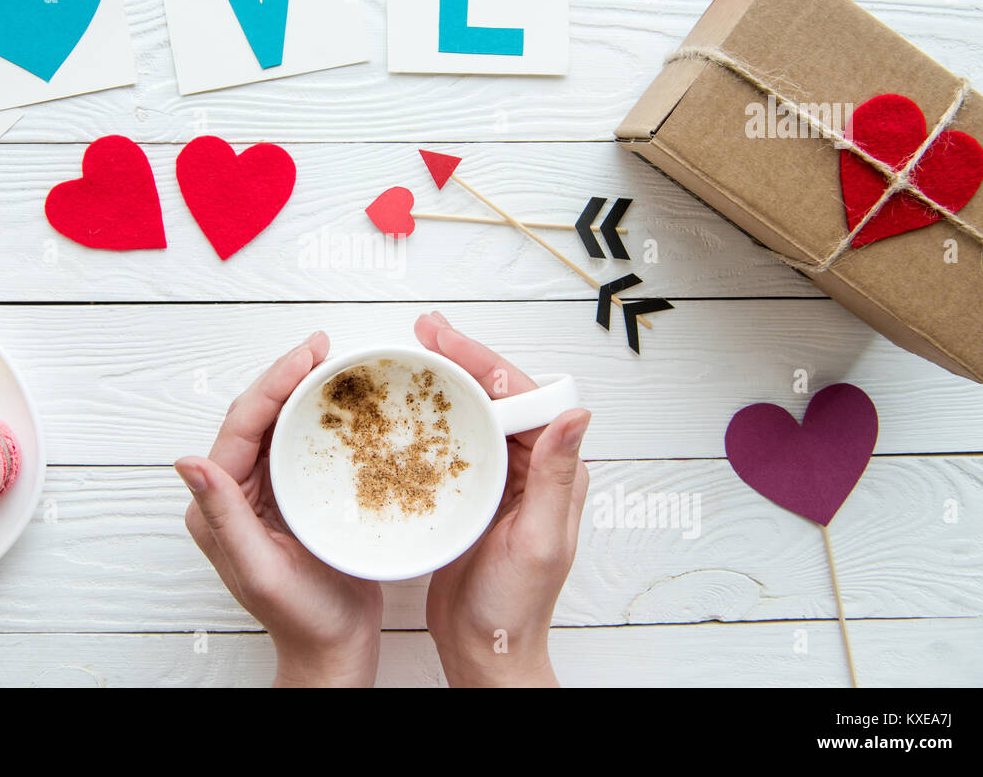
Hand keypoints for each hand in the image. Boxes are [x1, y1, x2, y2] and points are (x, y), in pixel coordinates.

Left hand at [175, 331, 383, 686]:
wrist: (333, 649)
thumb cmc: (302, 618)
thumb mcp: (261, 569)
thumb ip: (225, 515)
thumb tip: (187, 461)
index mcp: (218, 505)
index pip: (241, 427)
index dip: (273, 384)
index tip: (307, 355)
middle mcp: (233, 493)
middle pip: (255, 416)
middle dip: (285, 375)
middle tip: (322, 346)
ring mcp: (261, 493)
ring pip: (276, 425)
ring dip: (300, 390)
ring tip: (330, 361)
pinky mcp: (289, 497)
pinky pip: (296, 444)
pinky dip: (315, 417)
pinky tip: (338, 402)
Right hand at [414, 312, 590, 686]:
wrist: (486, 649)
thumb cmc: (515, 606)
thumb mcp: (540, 540)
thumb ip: (557, 476)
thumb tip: (578, 414)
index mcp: (554, 470)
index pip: (524, 396)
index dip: (485, 362)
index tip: (447, 341)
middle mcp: (529, 467)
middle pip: (495, 396)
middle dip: (460, 360)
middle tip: (422, 333)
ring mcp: (497, 480)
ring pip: (472, 415)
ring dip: (444, 384)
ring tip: (410, 357)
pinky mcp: (469, 496)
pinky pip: (451, 446)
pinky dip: (430, 423)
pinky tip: (404, 411)